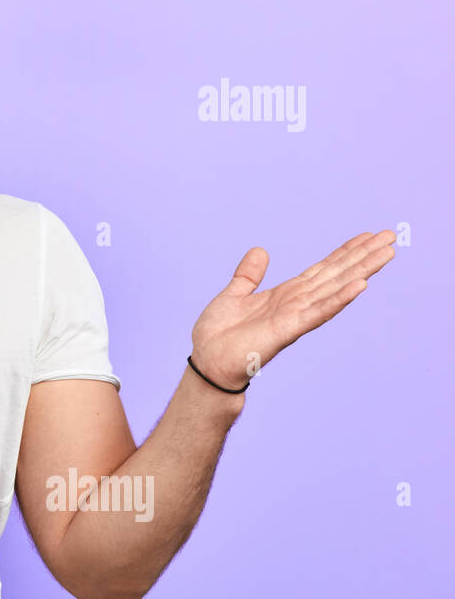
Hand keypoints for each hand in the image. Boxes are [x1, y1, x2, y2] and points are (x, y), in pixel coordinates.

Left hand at [190, 230, 396, 390]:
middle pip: (336, 274)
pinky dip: (338, 299)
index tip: (367, 236)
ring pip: (335, 289)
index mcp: (286, 294)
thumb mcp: (233, 294)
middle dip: (363, 256)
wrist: (208, 363)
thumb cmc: (219, 335)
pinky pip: (318, 312)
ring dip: (361, 271)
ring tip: (386, 253)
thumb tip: (260, 251)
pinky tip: (360, 285)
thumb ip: (249, 275)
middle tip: (390, 236)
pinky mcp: (288, 329)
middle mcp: (296, 303)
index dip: (345, 252)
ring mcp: (295, 316)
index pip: (322, 269)